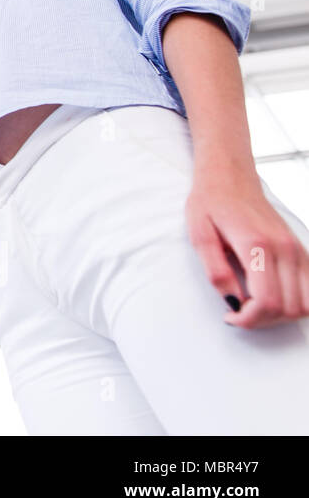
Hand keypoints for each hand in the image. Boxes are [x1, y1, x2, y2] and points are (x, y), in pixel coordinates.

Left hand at [186, 173, 308, 327]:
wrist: (229, 177)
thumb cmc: (210, 203)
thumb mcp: (199, 235)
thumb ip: (216, 271)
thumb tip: (232, 302)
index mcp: (257, 245)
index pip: (267, 301)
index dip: (249, 319)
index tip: (230, 317)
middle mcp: (284, 248)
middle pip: (289, 308)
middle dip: (262, 320)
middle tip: (239, 312)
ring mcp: (297, 249)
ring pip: (306, 304)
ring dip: (281, 315)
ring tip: (255, 306)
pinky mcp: (301, 251)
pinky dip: (296, 302)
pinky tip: (271, 296)